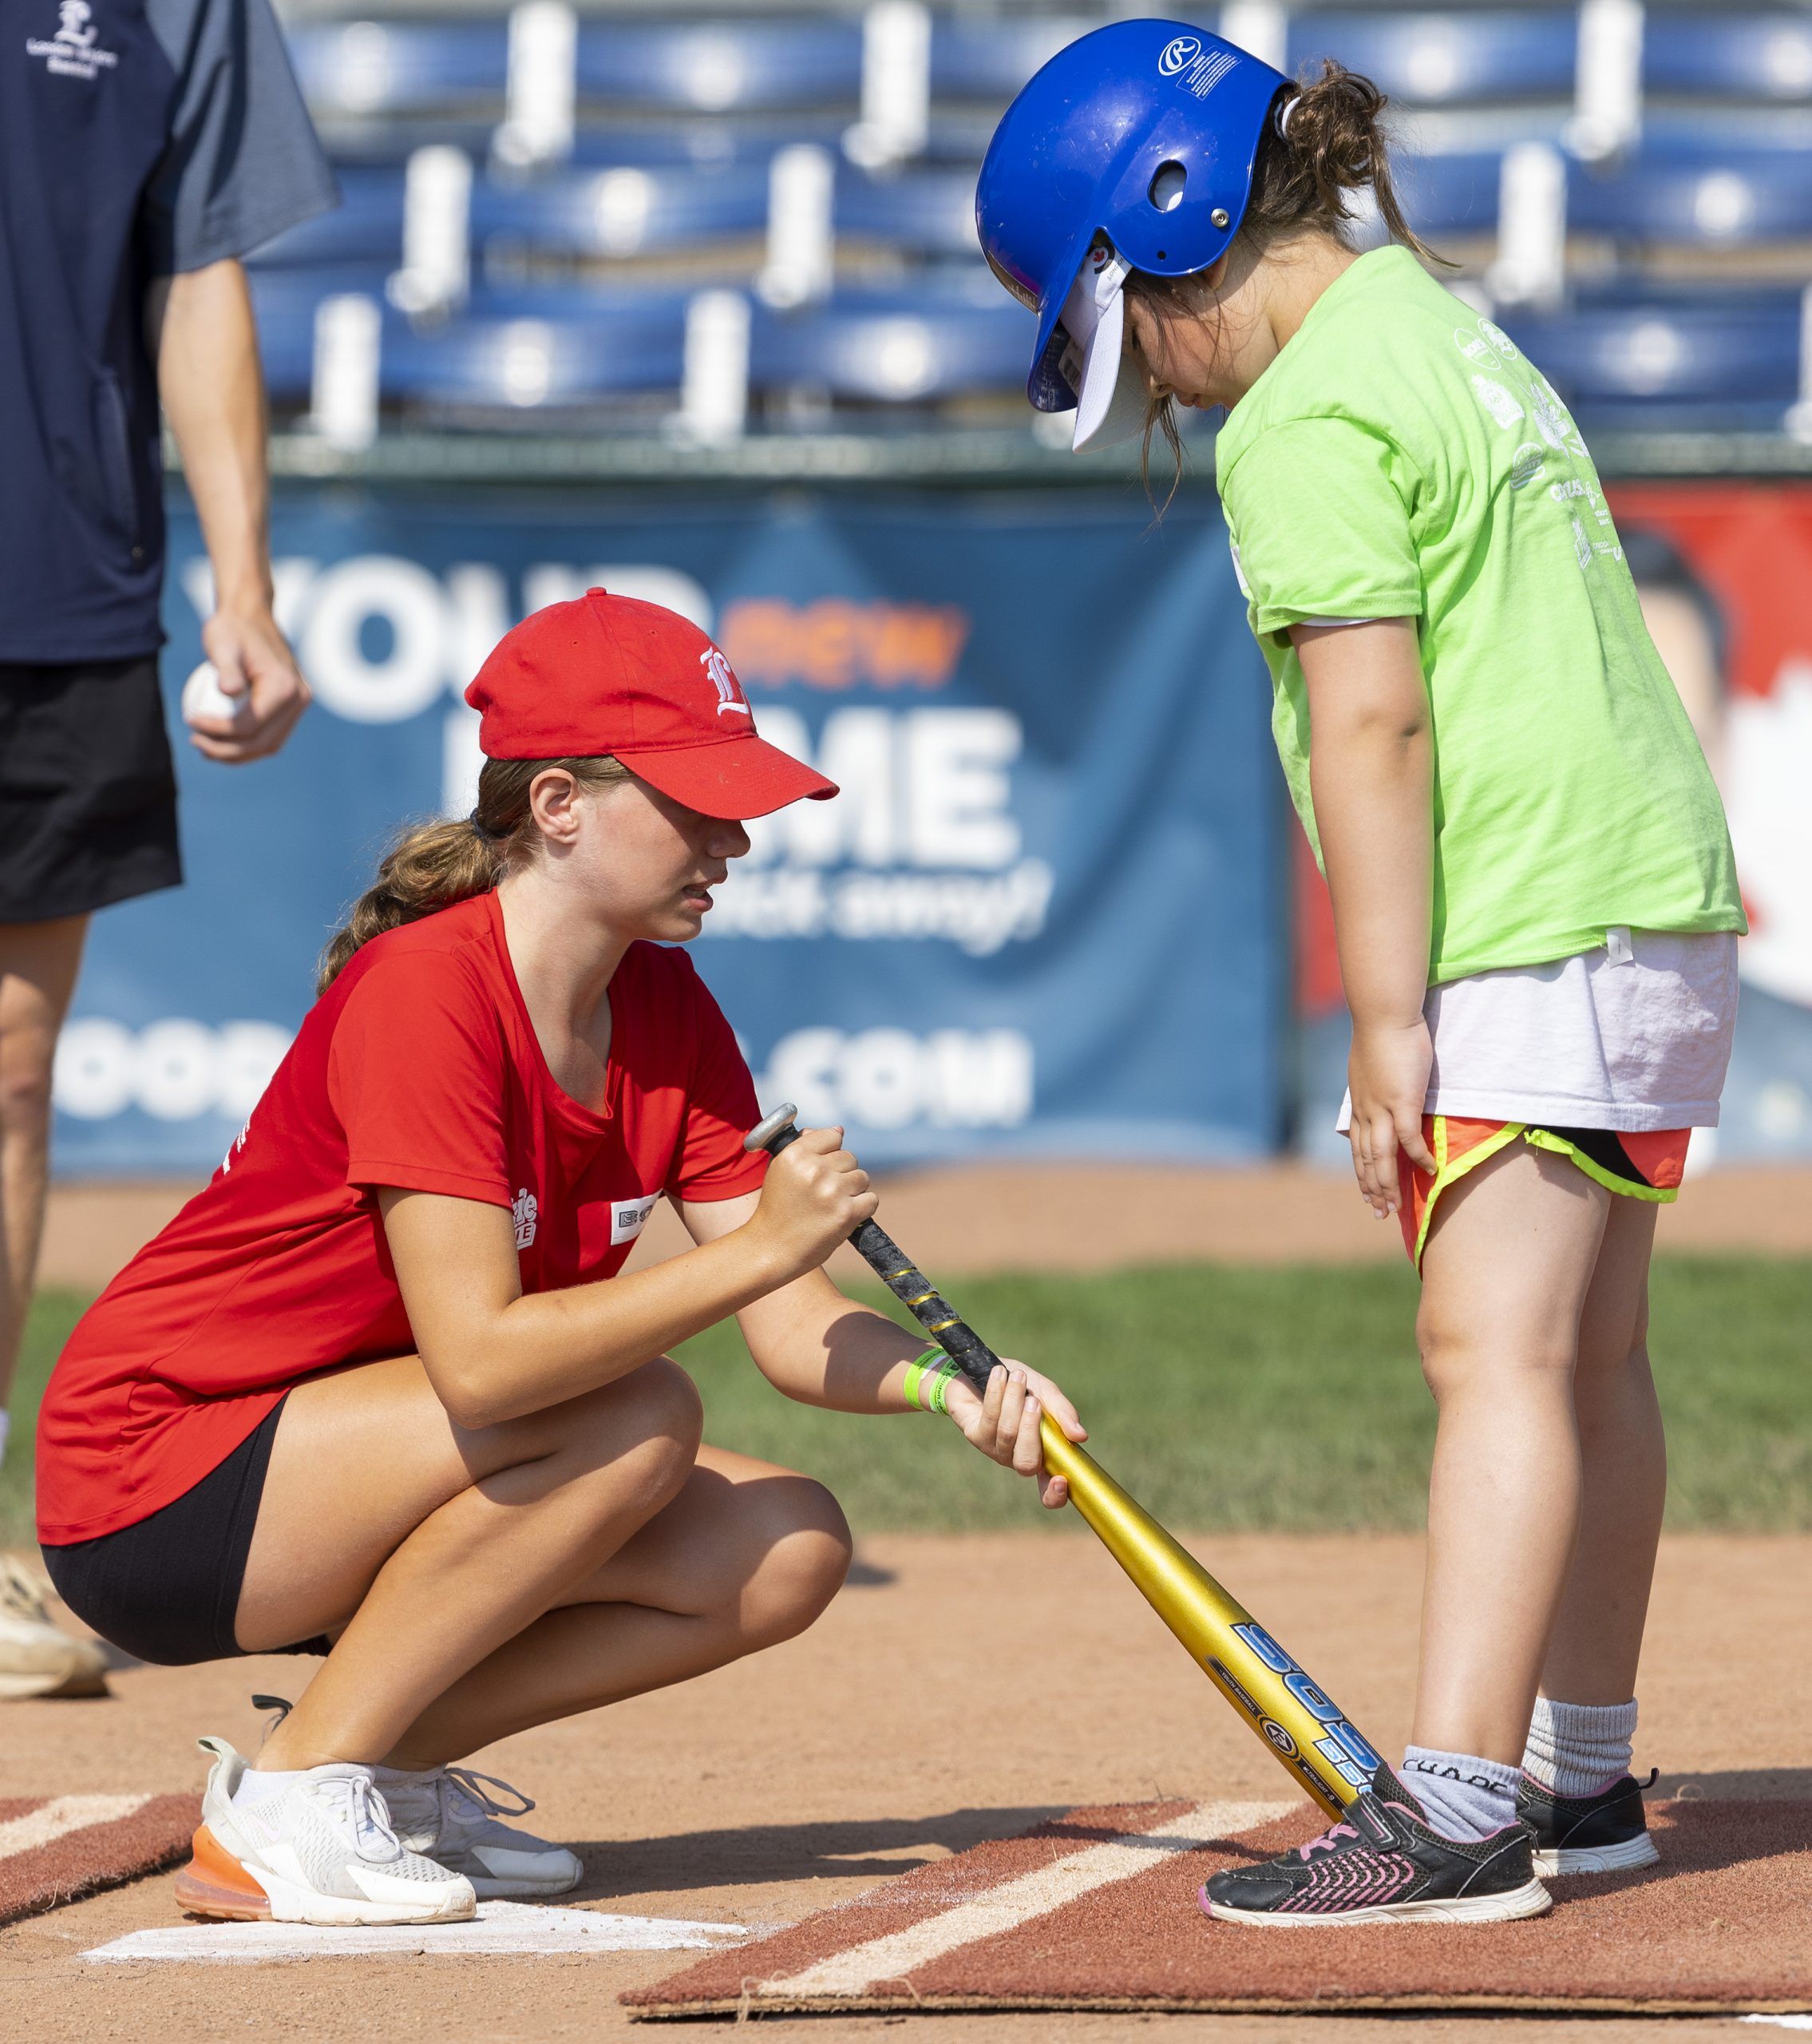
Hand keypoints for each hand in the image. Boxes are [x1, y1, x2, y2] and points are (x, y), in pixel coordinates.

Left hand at [187, 605, 310, 762]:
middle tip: (195, 742)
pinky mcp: (292, 708)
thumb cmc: (232, 629)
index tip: (190, 720)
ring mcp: (299, 706)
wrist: (252, 618)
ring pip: (268, 745)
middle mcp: (299, 701)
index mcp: (286, 688)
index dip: (217, 730)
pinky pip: (270, 736)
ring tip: (206, 748)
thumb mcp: (223, 643)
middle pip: (261, 742)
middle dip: (226, 751)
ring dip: (237, 754)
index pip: (249, 725)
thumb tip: (228, 691)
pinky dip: (247, 744)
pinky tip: (221, 742)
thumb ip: (227, 668)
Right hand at [747, 1127, 877, 1278]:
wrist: (770, 1249)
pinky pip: (871, 1200)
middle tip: (823, 1194)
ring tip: (831, 1205)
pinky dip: (862, 1208)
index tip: (821, 1168)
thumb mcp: (781, 1170)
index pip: (833, 1136)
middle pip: (850, 1158)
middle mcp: (814, 1169)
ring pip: (862, 1178)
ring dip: (852, 1191)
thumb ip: (806, 1146)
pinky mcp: (846, 1214)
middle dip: (842, 1174)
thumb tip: (839, 1131)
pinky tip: (843, 1215)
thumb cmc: (777, 1209)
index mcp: (795, 1154)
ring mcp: (831, 1191)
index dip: (830, 1153)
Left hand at [943, 1362, 1085, 1510]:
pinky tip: (999, 1374)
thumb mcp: (1045, 1391)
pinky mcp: (975, 1435)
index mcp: (1041, 1454)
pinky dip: (997, 1393)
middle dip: (1031, 1430)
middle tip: (1034, 1401)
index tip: (1061, 1480)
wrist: (980, 1369)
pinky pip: (989, 1418)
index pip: (1048, 1490)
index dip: (1055, 1494)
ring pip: (1007, 1434)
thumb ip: (1062, 1412)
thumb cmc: (1019, 1385)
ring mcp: (995, 1449)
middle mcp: (1017, 1457)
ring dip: (1013, 1401)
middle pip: (1026, 1464)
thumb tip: (1080, 1436)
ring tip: (1017, 1376)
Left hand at [1347, 1017, 1435, 1217]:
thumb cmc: (1382, 1034)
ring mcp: (1382, 1108)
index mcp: (1359, 1104)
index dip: (1363, 1172)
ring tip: (1396, 1207)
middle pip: (1367, 1159)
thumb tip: (1380, 1092)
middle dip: (1373, 1188)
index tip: (1367, 1193)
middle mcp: (1366, 1111)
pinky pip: (1410, 1139)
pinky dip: (1419, 1157)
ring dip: (1389, 1184)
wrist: (1383, 1015)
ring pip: (1382, 1157)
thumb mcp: (1371, 1066)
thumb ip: (1375, 1085)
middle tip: (1380, 1212)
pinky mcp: (1402, 1102)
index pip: (1359, 1147)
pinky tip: (1431, 1171)